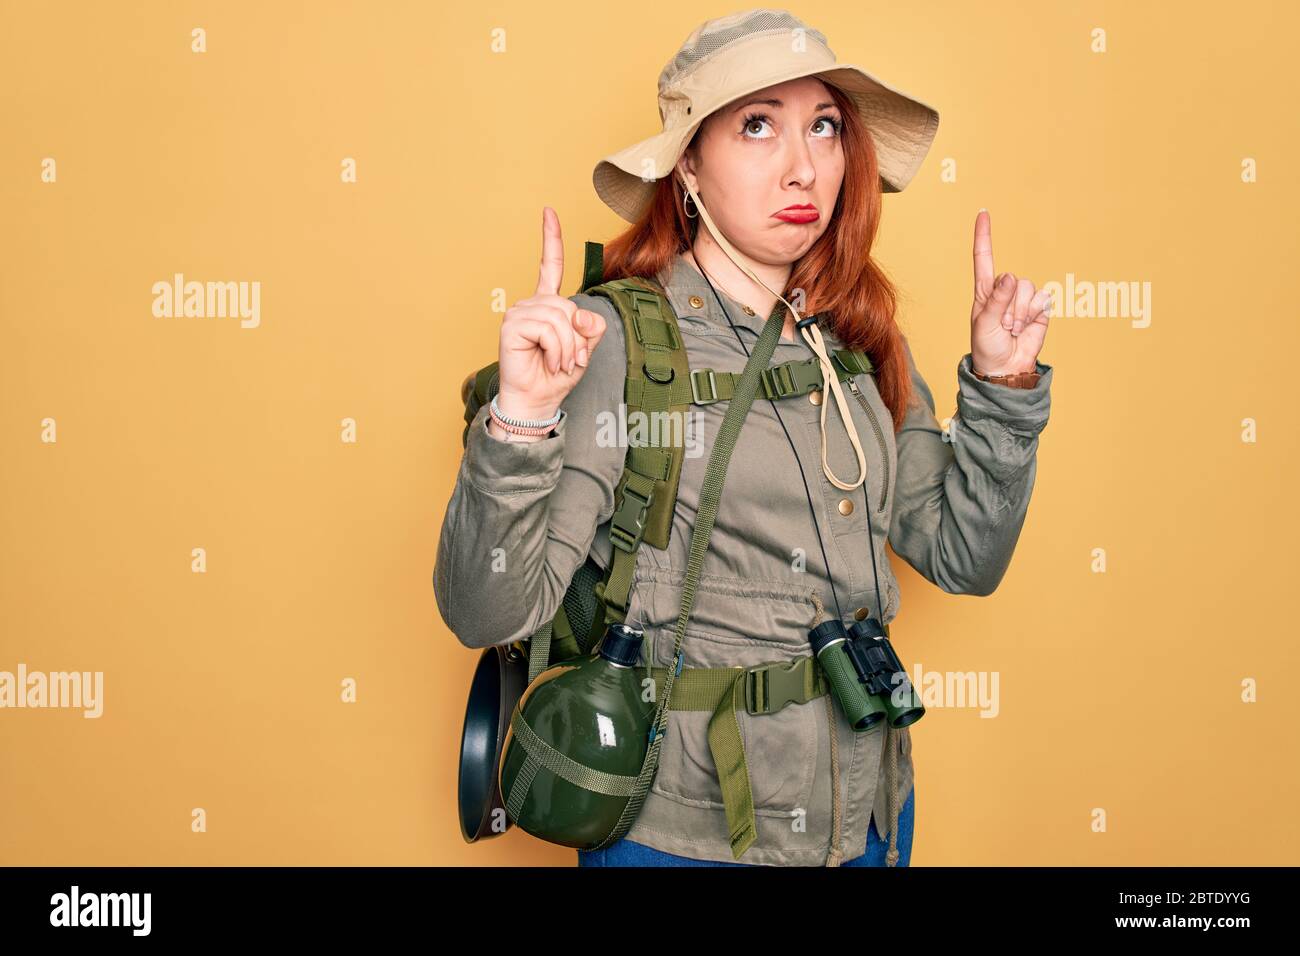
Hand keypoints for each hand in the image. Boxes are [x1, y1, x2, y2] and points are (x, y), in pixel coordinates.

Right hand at [495, 206, 607, 420]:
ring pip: (561, 317)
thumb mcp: (584, 348)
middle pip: (569, 305)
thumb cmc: (557, 375)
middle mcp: (532, 304)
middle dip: (578, 336)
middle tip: (572, 360)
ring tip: (560, 362)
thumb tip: (583, 314)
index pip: (551, 266)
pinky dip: (557, 348)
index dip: (551, 239)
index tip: (548, 212)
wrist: (537, 400)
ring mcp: (519, 313)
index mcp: (549, 304)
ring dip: (568, 346)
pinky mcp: (512, 325)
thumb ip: (590, 327)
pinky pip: (548, 328)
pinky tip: (548, 360)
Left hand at [969, 209, 1050, 375]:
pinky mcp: (1039, 307)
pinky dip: (1033, 315)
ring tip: (1012, 329)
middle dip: (1008, 307)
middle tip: (1002, 326)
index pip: (984, 258)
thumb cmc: (988, 347)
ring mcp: (1023, 298)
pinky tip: (1026, 328)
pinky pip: (1042, 299)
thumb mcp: (984, 325)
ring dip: (1020, 313)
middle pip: (1012, 280)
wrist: (1006, 368)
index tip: (983, 213)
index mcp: (985, 290)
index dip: (984, 236)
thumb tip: (1010, 276)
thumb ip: (996, 301)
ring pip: (1028, 289)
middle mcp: (1004, 290)